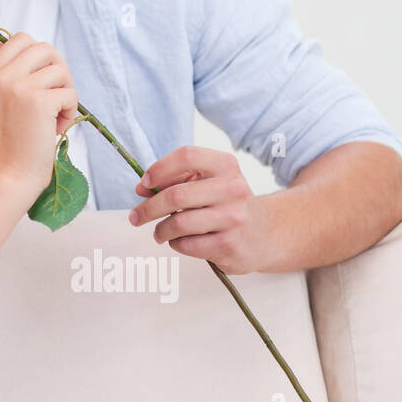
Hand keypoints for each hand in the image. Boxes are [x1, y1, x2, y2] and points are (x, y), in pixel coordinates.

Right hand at [0, 32, 78, 193]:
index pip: (20, 39)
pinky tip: (56, 128)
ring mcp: (20, 86)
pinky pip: (69, 93)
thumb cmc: (8, 143)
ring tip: (54, 117)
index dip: (39, 55)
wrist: (9, 176)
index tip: (41, 78)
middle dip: (58, 70)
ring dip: (65, 93)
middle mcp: (3, 75)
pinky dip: (69, 111)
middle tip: (55, 95)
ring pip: (61, 70)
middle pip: (45, 48)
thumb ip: (5, 73)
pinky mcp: (40, 101)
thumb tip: (12, 42)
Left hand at [129, 145, 269, 274]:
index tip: (145, 183)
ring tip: (160, 233)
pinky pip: (187, 245)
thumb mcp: (208, 183)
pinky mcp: (230, 245)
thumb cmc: (226, 204)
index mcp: (226, 166)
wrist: (266, 233)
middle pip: (176, 195)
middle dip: (148, 208)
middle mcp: (233, 189)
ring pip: (178, 223)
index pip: (186, 156)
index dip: (159, 168)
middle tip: (136, 216)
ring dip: (160, 230)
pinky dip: (176, 244)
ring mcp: (234, 218)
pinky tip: (181, 242)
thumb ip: (174, 181)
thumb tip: (141, 189)